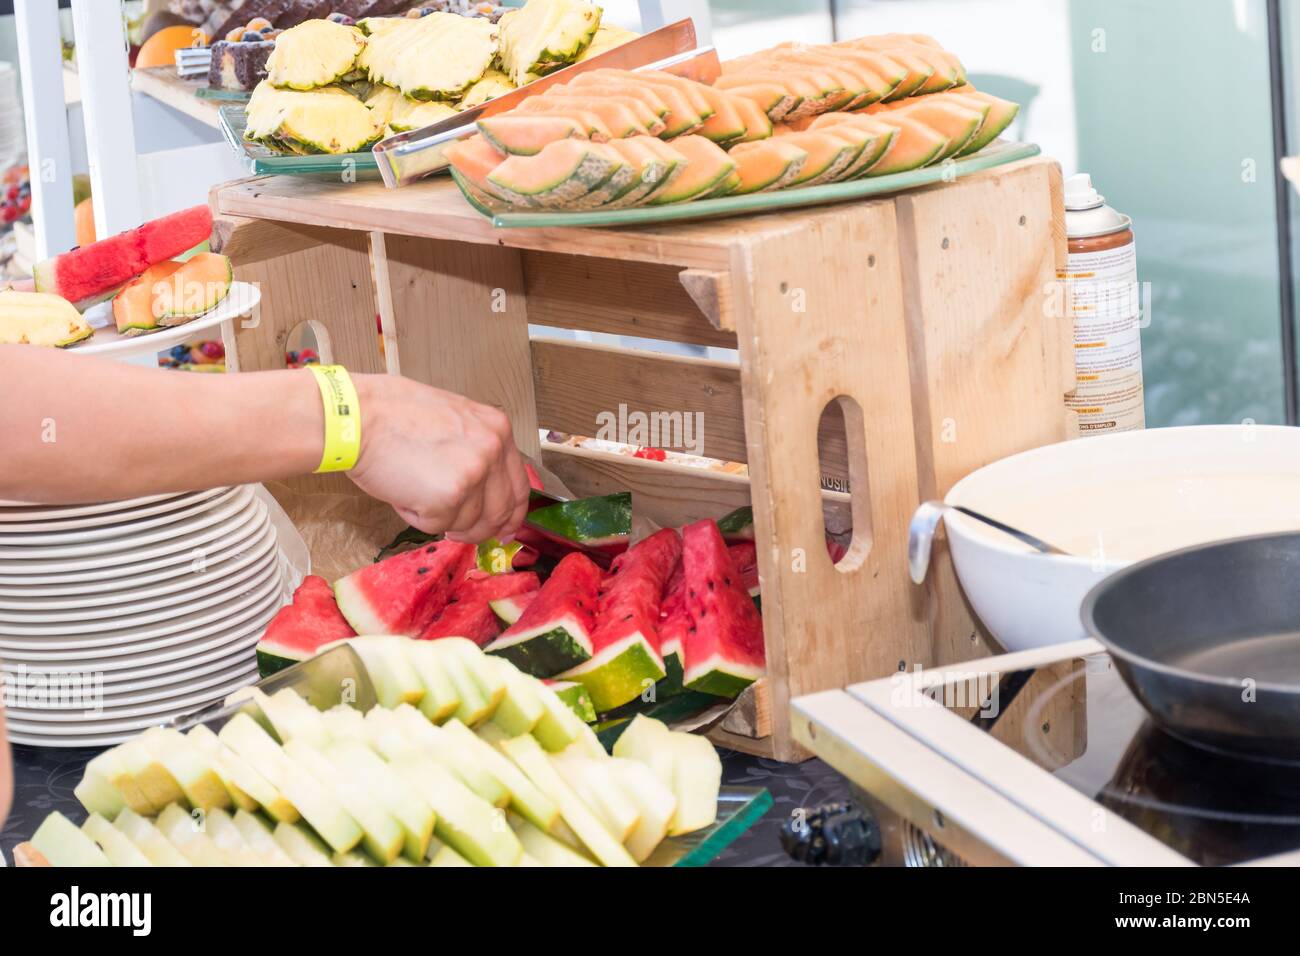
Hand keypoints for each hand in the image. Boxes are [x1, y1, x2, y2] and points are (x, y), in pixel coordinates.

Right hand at [346, 374, 529, 541]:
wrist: (357, 417)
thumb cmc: (392, 415)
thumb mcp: (453, 420)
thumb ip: (476, 451)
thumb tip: (487, 490)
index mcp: (497, 428)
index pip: (519, 486)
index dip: (511, 515)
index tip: (505, 529)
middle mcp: (492, 449)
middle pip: (500, 512)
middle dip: (478, 529)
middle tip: (456, 531)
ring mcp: (473, 473)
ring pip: (468, 523)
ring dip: (439, 517)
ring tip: (414, 487)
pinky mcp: (449, 496)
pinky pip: (438, 525)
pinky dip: (417, 517)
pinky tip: (404, 490)